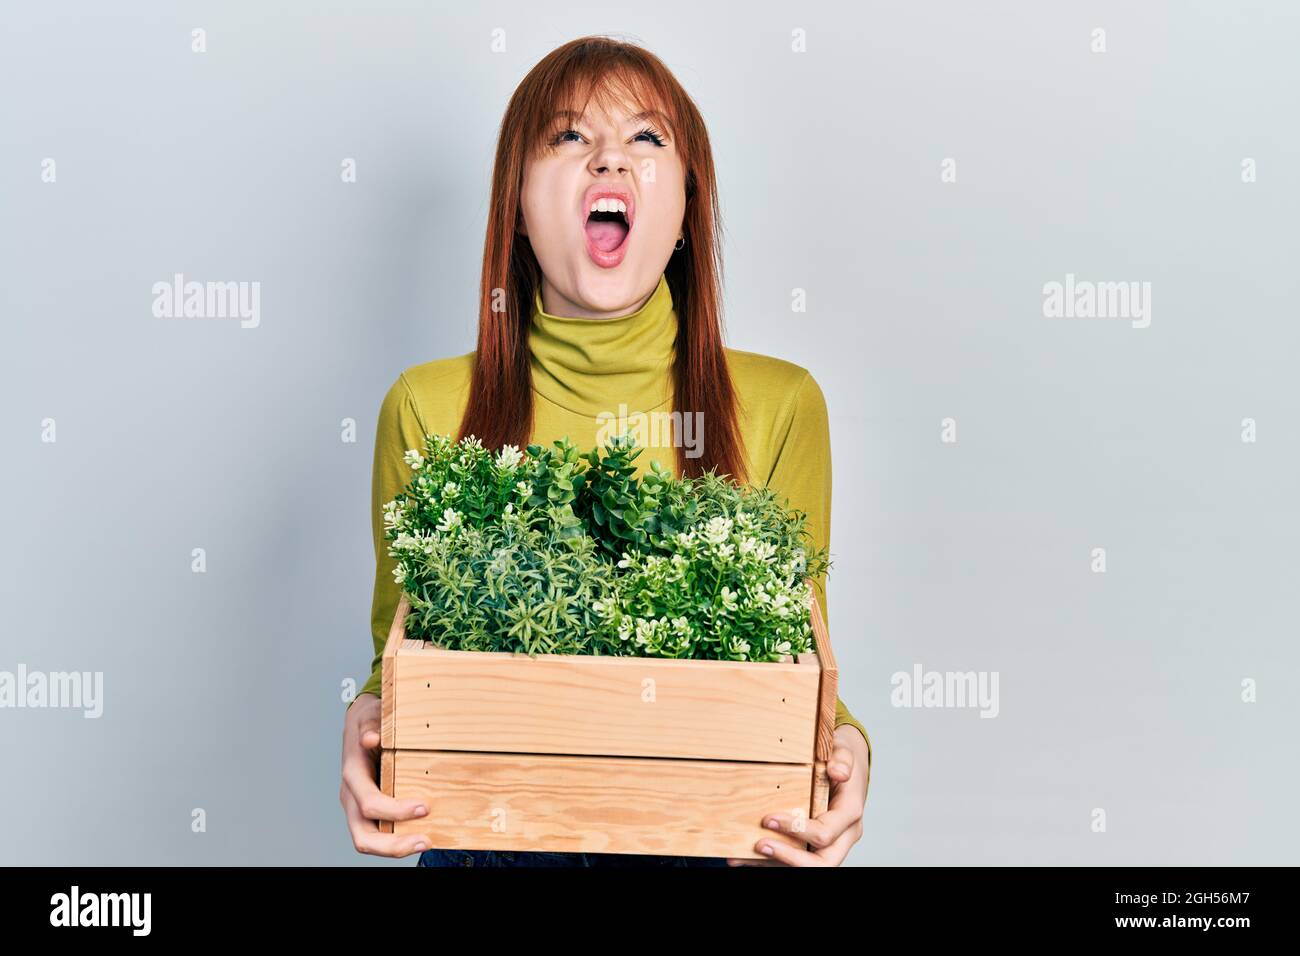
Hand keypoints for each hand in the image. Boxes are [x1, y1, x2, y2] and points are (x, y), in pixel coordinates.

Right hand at [340, 692, 431, 856]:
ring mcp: (358, 807)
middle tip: (425, 841)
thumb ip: (371, 725)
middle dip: (393, 845)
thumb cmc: (368, 720)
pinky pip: (379, 833)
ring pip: (368, 840)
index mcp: (352, 775)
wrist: (361, 724)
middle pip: (363, 836)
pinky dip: (398, 839)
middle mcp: (351, 796)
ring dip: (396, 848)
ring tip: (425, 842)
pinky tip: (422, 833)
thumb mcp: (371, 715)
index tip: (424, 807)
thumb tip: (370, 738)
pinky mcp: (369, 811)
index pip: (369, 804)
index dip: (395, 811)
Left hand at [727, 724, 868, 865]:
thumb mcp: (844, 750)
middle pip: (822, 862)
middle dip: (789, 858)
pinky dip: (774, 861)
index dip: (797, 830)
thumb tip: (838, 771)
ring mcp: (831, 842)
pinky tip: (748, 857)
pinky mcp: (817, 844)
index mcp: (850, 813)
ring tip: (747, 854)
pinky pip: (798, 858)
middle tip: (760, 845)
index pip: (825, 833)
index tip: (769, 819)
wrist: (846, 768)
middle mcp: (844, 834)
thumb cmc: (842, 760)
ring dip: (778, 862)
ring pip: (809, 865)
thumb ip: (842, 758)